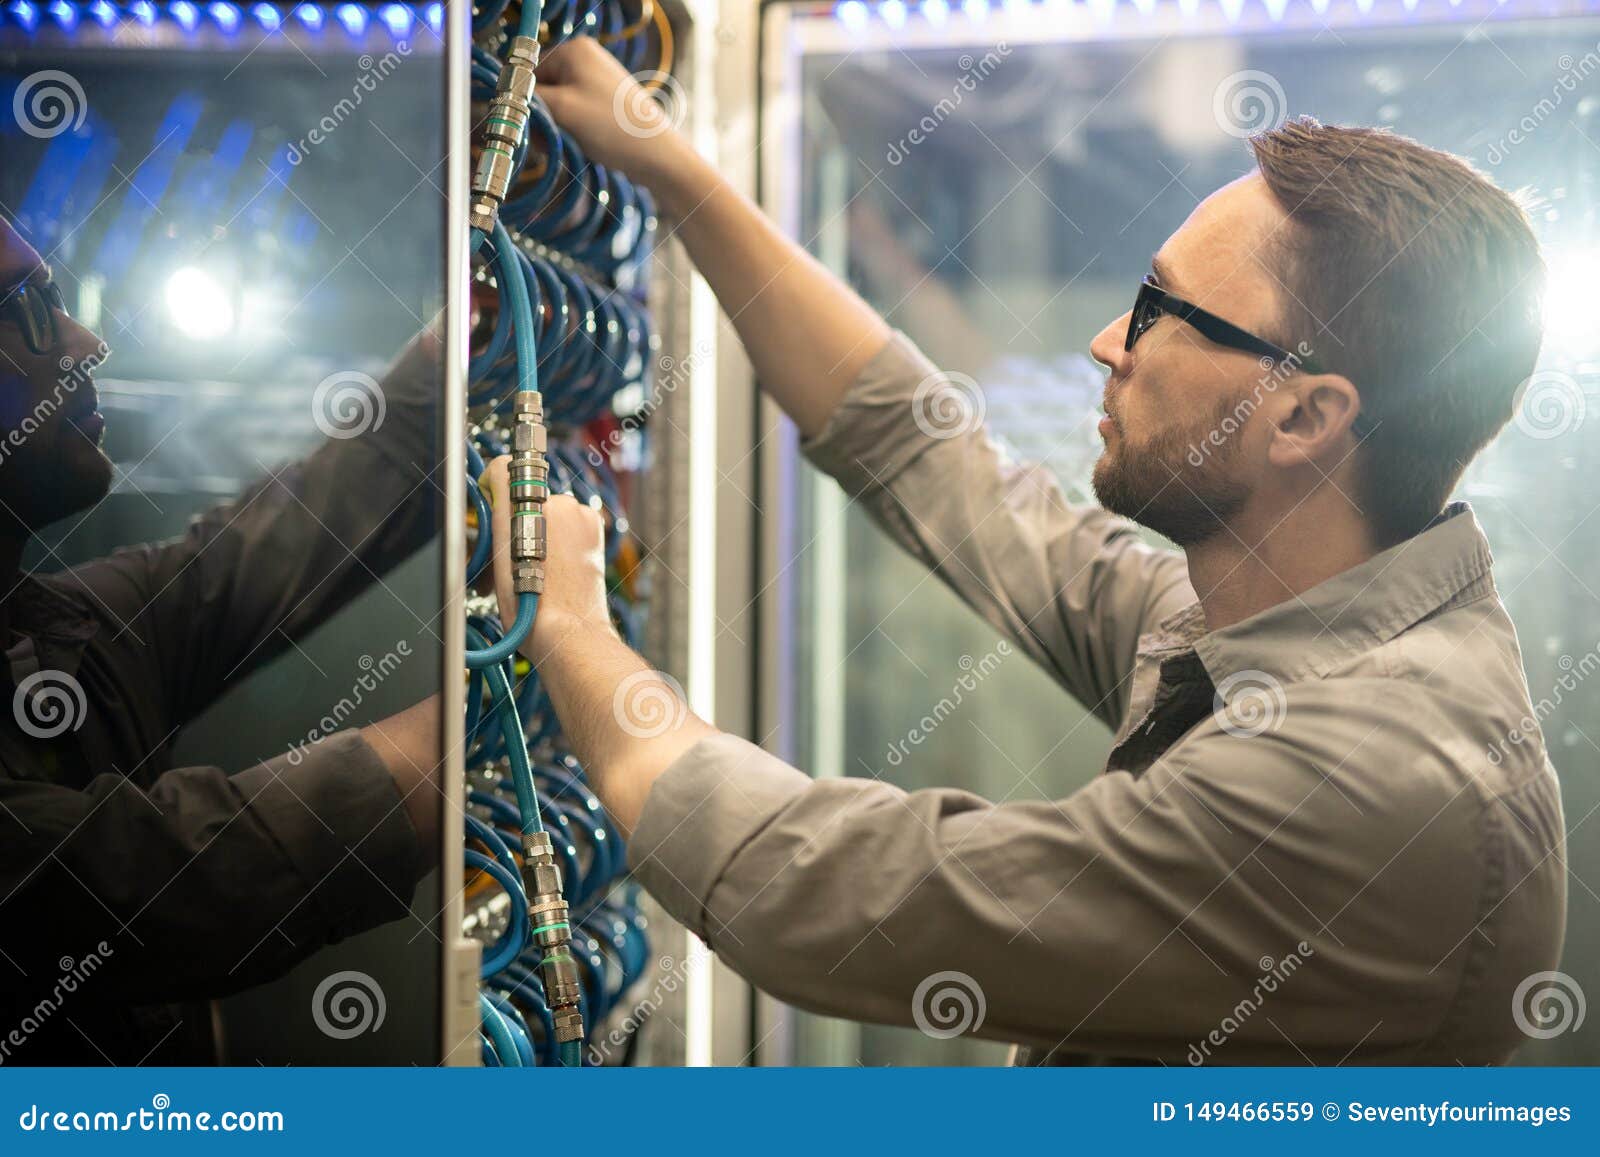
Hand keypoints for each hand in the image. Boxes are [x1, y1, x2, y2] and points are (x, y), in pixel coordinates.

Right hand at [483, 456, 613, 661]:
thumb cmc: (529, 605)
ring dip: (542, 529)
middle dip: (518, 519)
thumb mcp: (496, 554)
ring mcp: (576, 511)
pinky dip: (564, 535)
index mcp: (519, 505)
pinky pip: (572, 519)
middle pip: (527, 495)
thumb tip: (496, 480)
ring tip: (534, 565)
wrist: (566, 631)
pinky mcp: (593, 523)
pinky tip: (556, 562)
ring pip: (550, 508)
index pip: (502, 468)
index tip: (491, 504)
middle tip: (511, 555)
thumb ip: (497, 506)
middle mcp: (551, 500)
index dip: (493, 487)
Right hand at [535, 36, 690, 186]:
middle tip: (550, 142)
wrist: (657, 155)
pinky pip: (574, 114)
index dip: (525, 101)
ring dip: (556, 127)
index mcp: (574, 50)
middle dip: (543, 117)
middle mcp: (585, 58)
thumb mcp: (563, 110)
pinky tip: (581, 145)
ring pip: (557, 105)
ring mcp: (597, 80)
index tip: (529, 128)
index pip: (529, 71)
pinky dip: (572, 130)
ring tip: (570, 144)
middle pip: (543, 88)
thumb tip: (506, 98)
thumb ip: (529, 100)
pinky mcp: (604, 102)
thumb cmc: (613, 128)